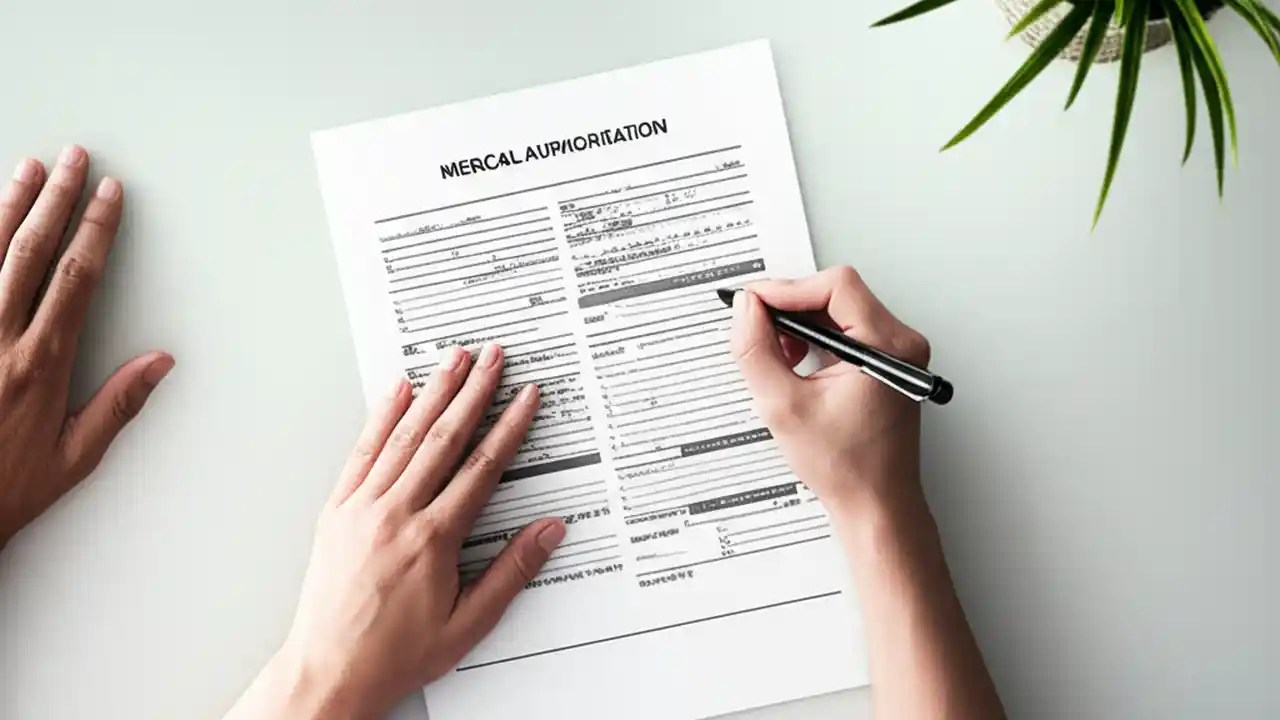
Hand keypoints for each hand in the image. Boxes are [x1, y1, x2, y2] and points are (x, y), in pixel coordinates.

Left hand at [0, 147, 172, 550]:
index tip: (108, 194)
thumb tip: (161, 361)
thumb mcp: (73, 460)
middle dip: (56, 199)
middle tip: (72, 158)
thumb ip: (117, 405)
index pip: (76, 277)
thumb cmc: (2, 490)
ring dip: (9, 206)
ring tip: (26, 169)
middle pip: (31, 251)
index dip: (96, 229)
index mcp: (40, 364)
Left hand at [227, 345, 565, 718]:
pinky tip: (396, 392)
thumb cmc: (395, 654)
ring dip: (433, 393)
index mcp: (433, 539)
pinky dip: (380, 418)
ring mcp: (362, 508)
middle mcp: (396, 514)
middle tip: (493, 357)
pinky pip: (362, 453)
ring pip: (404, 436)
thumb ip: (512, 572)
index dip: (509, 426)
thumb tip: (548, 532)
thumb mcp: (469, 623)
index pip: (482, 467)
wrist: (329, 671)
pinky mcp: (337, 511)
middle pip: (445, 438)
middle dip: (474, 391)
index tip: (526, 397)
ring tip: (453, 360)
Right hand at [729, 266, 930, 514]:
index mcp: (887, 347)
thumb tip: (746, 310)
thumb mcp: (783, 407)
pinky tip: (794, 362)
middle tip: (756, 326)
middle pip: (837, 294)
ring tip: (776, 352)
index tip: (754, 302)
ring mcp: (896, 352)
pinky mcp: (885, 362)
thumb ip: (757, 352)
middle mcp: (900, 343)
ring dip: (800, 324)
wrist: (874, 503)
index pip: (836, 286)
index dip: (788, 288)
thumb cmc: (845, 466)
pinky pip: (845, 331)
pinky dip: (814, 339)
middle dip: (791, 307)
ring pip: (838, 311)